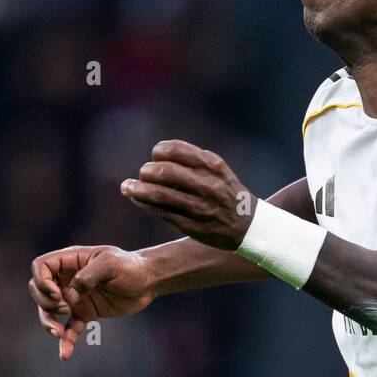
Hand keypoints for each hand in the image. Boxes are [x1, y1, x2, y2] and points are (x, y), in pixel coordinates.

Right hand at [29, 245, 156, 359]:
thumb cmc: (129, 266)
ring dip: (47, 322)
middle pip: (38, 289)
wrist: (147, 282)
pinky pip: (69, 328)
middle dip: (44, 301)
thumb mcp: (110, 264)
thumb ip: (88, 276)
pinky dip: (65, 341)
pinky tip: (64, 354)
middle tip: (65, 307)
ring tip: (58, 333)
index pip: (41, 266)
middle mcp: (68, 278)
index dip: (42, 280)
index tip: (57, 293)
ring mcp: (75, 297)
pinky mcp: (85, 313)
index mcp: (71, 261)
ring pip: (48, 310)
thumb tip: (71, 293)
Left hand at [121, 139, 256, 250]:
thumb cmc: (228, 193)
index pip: (177, 150)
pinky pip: (161, 212)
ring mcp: (199, 206)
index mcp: (213, 166)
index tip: (155, 155)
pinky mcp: (191, 225)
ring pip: (160, 194)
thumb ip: (194, 160)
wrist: (249, 226)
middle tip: (143, 173)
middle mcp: (207, 185)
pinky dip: (144, 204)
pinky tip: (136, 199)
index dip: (160, 150)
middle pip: (166, 172)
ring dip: (138, 189)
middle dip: (147, 171)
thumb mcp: (219, 170)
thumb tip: (160, 152)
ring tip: (127, 187)